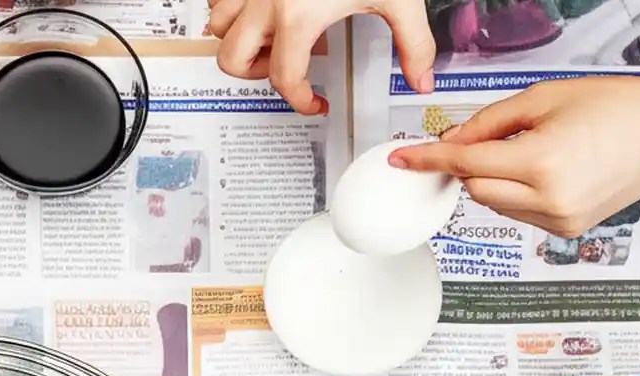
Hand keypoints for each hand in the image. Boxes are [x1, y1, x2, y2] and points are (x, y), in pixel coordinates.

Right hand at [209, 0, 434, 114]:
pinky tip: (260, 6)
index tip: (315, 102)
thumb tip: (422, 77)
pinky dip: (231, 8)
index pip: (285, 79)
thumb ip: (414, 43)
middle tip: (282, 66)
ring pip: (218, 27)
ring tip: (268, 36)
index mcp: (298, 17)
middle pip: (233, 60)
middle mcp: (264, 2)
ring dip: (239, 39)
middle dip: (255, 72)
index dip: (301, 101)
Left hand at [390, 76, 639, 237]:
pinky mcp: (568, 229)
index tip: (403, 159)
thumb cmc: (618, 107)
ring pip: (494, 204)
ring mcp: (560, 219)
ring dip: (495, 180)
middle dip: (470, 165)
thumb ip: (488, 122)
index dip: (428, 159)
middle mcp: (549, 198)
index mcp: (540, 162)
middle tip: (484, 141)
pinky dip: (517, 194)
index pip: (463, 164)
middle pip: (474, 188)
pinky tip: (547, 171)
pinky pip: (519, 214)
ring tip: (535, 150)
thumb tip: (451, 140)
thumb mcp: (543, 99)